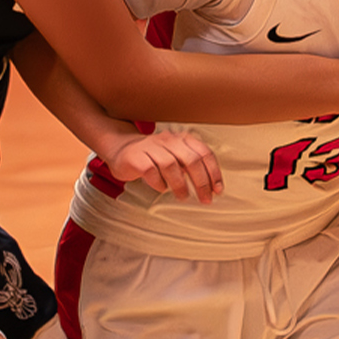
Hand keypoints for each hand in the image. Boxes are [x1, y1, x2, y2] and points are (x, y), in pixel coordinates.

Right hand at [101, 128, 222, 202]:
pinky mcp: (137, 157)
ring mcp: (151, 147)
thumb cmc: (153, 157)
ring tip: (183, 197)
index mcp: (182, 139)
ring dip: (180, 185)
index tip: (218, 190)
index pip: (204, 153)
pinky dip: (159, 183)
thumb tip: (213, 187)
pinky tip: (161, 188)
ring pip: (171, 166)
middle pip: (191, 160)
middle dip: (201, 183)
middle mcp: (168, 140)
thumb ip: (192, 166)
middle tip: (205, 199)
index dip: (214, 173)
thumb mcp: (176, 156)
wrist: (120, 149)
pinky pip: (151, 171)